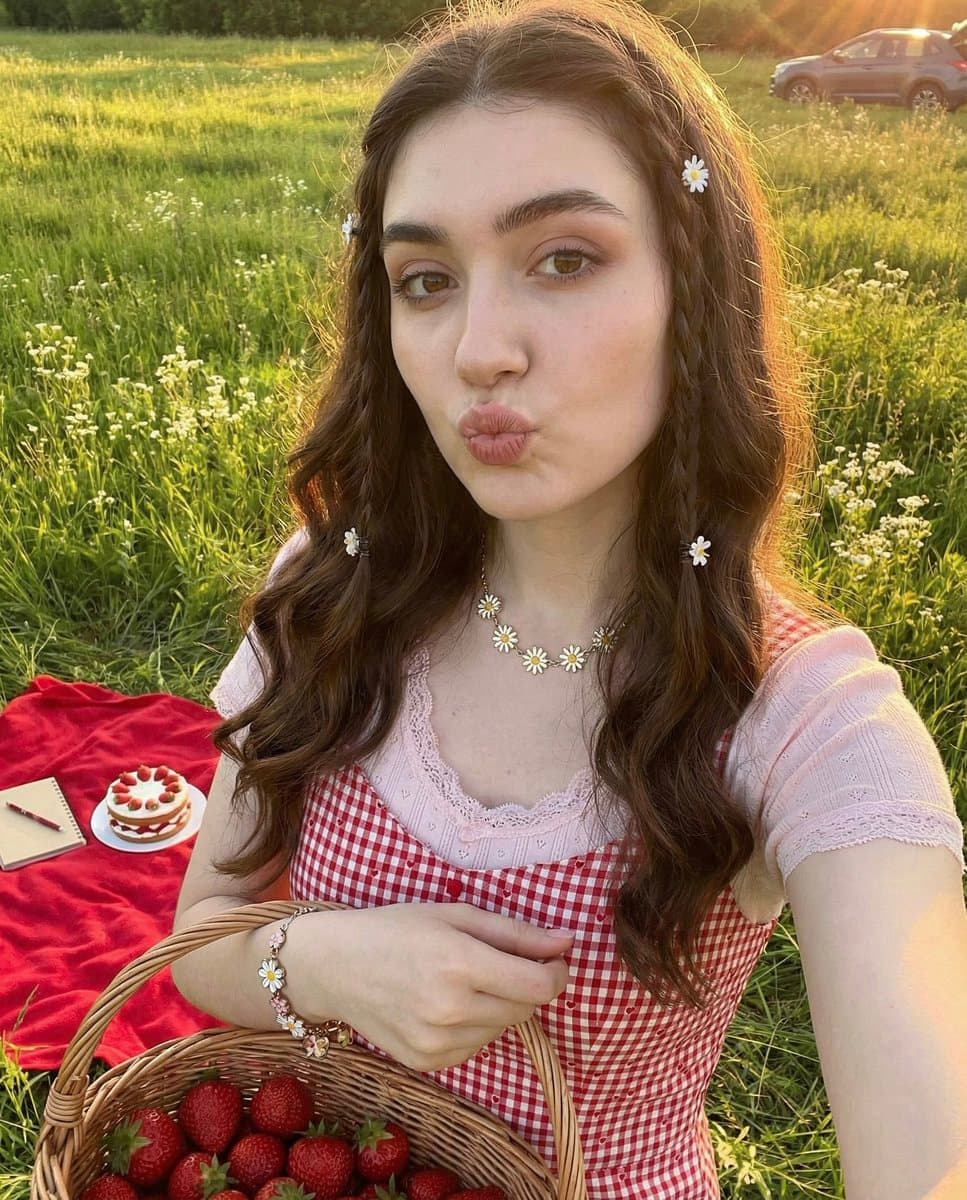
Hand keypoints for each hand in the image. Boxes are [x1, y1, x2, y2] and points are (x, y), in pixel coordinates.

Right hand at [307, 901, 574, 1071]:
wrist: (334, 966)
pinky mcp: (428, 1063)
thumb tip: (568, 941)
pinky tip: (448, 1003)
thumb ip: (516, 932)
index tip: (552, 958)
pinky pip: (477, 1046)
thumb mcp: (456, 915)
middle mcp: (450, 1009)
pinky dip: (475, 1025)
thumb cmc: (397, 929)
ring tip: (466, 979)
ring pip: (503, 1028)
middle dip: (527, 985)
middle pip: (525, 1008)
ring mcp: (437, 1042)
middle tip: (504, 961)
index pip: (538, 986)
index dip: (556, 972)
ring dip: (500, 1005)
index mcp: (459, 963)